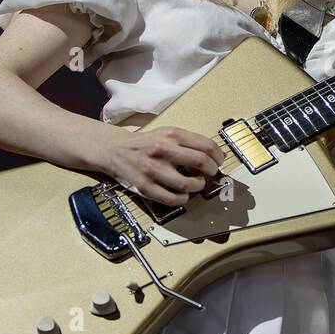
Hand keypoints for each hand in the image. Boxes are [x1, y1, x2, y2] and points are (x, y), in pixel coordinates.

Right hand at [102, 125, 224, 206]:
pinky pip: (173, 199)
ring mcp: (153, 169)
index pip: (207, 146)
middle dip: (212, 171)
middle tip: (210, 173)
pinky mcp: (146, 186)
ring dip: (198, 186)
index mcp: (171, 135)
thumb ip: (189, 142)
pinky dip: (183, 199)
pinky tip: (182, 194)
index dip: (219, 156)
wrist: (115, 150)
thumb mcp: (167, 133)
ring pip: (188, 184)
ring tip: (196, 183)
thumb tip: (214, 156)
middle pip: (201, 163)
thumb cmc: (146, 143)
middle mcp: (163, 150)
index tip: (219, 161)